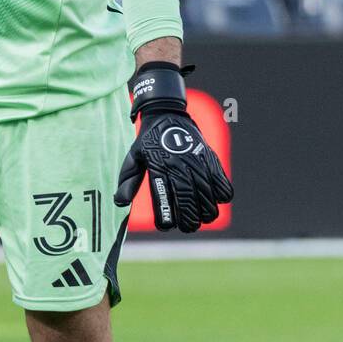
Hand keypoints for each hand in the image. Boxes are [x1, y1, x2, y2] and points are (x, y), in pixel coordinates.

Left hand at [113, 62, 232, 232]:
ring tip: (201, 218)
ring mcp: (198, 162)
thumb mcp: (133, 158)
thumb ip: (128, 181)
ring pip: (208, 196)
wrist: (168, 115)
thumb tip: (119, 202)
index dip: (165, 216)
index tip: (165, 226)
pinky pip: (223, 183)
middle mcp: (179, 165)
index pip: (163, 196)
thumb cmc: (148, 142)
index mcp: (159, 165)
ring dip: (206, 212)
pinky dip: (222, 196)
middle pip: (189, 200)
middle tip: (187, 227)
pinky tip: (215, 200)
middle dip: (189, 220)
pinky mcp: (211, 159)